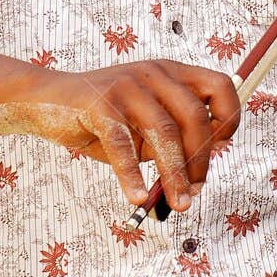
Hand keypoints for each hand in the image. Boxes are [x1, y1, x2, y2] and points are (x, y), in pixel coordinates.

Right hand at [11, 60, 239, 211]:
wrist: (47, 101)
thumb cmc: (103, 118)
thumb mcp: (143, 125)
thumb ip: (171, 140)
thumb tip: (197, 174)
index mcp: (171, 73)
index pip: (219, 87)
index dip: (229, 118)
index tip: (220, 149)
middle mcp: (154, 73)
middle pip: (194, 116)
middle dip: (199, 160)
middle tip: (194, 191)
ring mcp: (127, 86)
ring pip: (163, 133)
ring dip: (174, 174)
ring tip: (179, 203)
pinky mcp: (100, 104)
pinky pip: (123, 145)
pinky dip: (132, 175)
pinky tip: (137, 197)